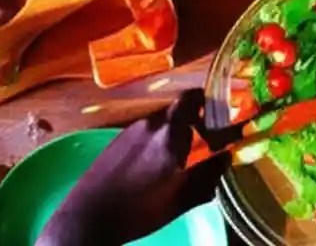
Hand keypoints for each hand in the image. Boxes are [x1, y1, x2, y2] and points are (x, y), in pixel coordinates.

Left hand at [36, 89, 227, 245]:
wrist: (88, 219)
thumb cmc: (138, 210)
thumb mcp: (181, 198)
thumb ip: (209, 175)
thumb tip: (227, 157)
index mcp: (169, 133)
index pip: (192, 97)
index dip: (208, 102)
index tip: (219, 120)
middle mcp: (149, 124)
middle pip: (178, 111)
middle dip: (194, 124)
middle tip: (203, 145)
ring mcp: (129, 131)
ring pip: (161, 123)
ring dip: (173, 135)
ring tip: (177, 163)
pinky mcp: (115, 141)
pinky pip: (145, 133)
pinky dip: (156, 143)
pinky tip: (152, 168)